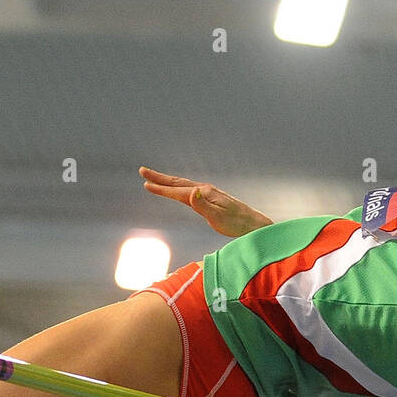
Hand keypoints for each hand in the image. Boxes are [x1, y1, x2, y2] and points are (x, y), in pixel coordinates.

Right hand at [139, 167, 272, 236]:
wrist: (254, 224)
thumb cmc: (237, 224)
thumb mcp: (219, 218)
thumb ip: (204, 206)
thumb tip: (192, 192)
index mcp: (204, 194)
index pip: (178, 191)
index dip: (161, 188)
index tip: (145, 184)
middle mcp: (205, 191)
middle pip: (178, 183)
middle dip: (160, 178)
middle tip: (142, 171)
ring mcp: (209, 194)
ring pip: (184, 186)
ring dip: (168, 182)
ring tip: (155, 180)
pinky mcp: (212, 199)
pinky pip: (190, 191)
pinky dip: (179, 189)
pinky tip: (179, 191)